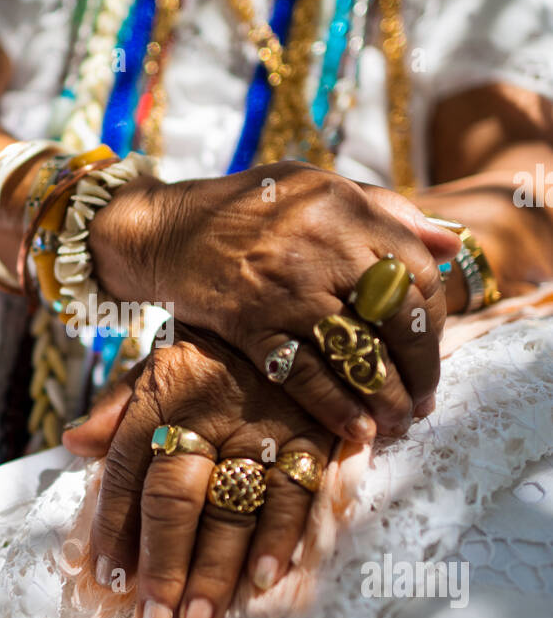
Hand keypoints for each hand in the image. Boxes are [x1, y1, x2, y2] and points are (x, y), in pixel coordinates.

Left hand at [63, 326, 334, 617]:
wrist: (295, 305)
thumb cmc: (217, 347)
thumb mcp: (160, 359)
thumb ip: (117, 405)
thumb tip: (73, 442)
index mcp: (161, 396)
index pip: (126, 473)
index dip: (112, 530)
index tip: (102, 581)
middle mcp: (206, 412)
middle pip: (174, 499)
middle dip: (162, 567)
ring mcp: (260, 424)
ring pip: (231, 506)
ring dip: (214, 569)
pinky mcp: (312, 432)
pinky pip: (295, 492)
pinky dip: (280, 539)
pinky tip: (264, 581)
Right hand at [90, 161, 461, 440]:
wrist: (165, 229)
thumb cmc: (247, 207)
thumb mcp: (316, 187)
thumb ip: (384, 210)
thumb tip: (451, 246)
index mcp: (344, 207)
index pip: (416, 269)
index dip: (433, 318)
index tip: (431, 349)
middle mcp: (320, 245)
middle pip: (395, 316)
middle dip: (418, 367)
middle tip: (423, 400)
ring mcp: (283, 287)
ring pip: (355, 352)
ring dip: (384, 397)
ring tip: (397, 423)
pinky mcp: (249, 323)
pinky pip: (303, 375)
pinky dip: (335, 408)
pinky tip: (355, 430)